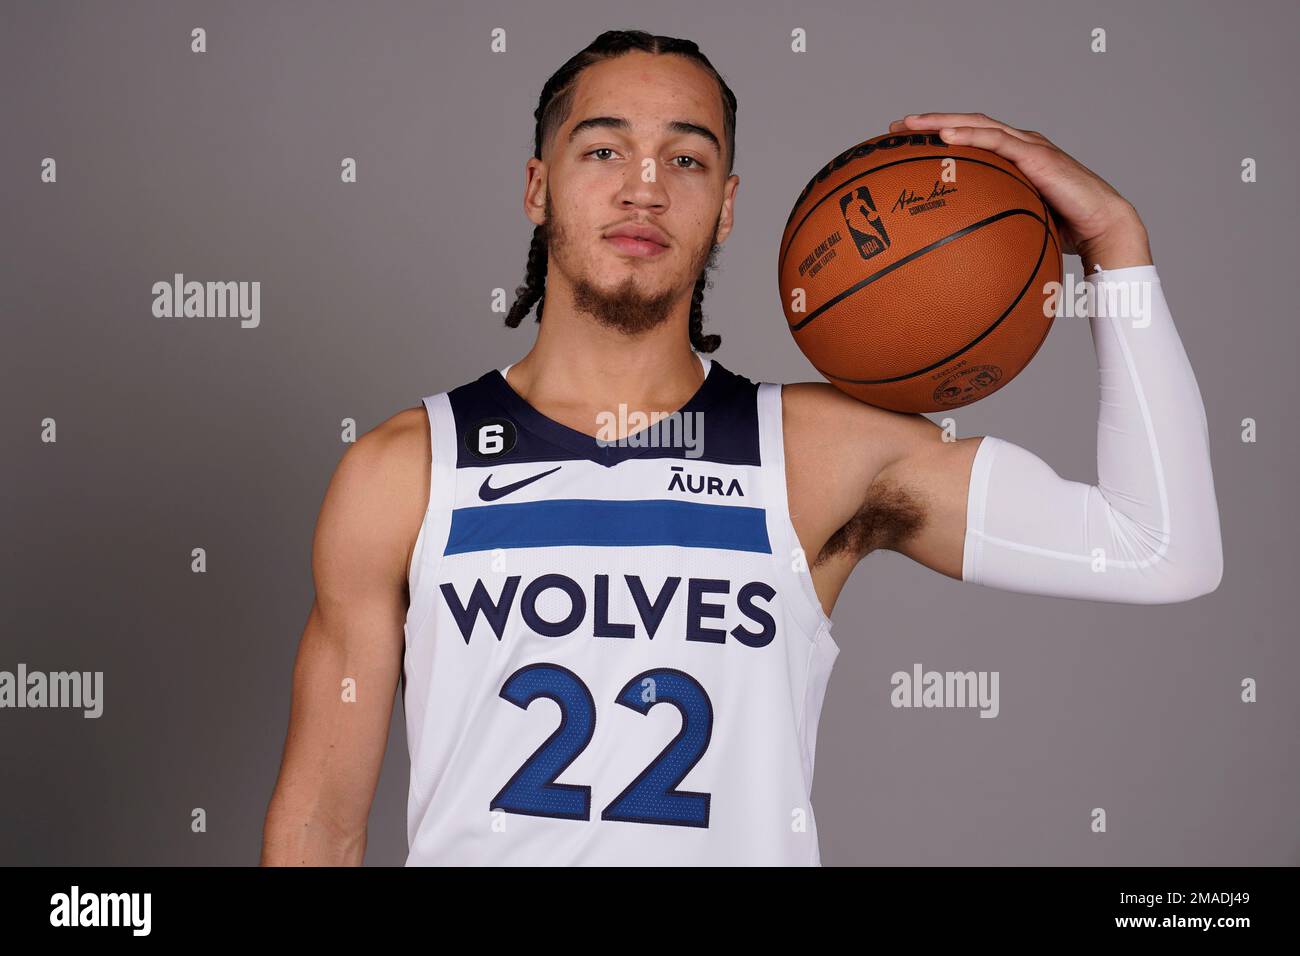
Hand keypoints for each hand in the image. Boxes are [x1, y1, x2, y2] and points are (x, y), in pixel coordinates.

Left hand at [888, 113, 1151, 271]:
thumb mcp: (1016, 227)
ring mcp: (1028, 146)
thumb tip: (954, 258)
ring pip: (978, 125)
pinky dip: (970, 136)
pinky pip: (998, 141)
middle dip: (930, 122)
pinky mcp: (1037, 155)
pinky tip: (944, 137)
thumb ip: (990, 228)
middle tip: (895, 128)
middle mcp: (1018, 145)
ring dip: (942, 122)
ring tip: (911, 125)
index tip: (903, 143)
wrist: (1102, 228)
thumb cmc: (1062, 231)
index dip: (937, 136)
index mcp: (1012, 159)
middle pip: (967, 125)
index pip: (969, 139)